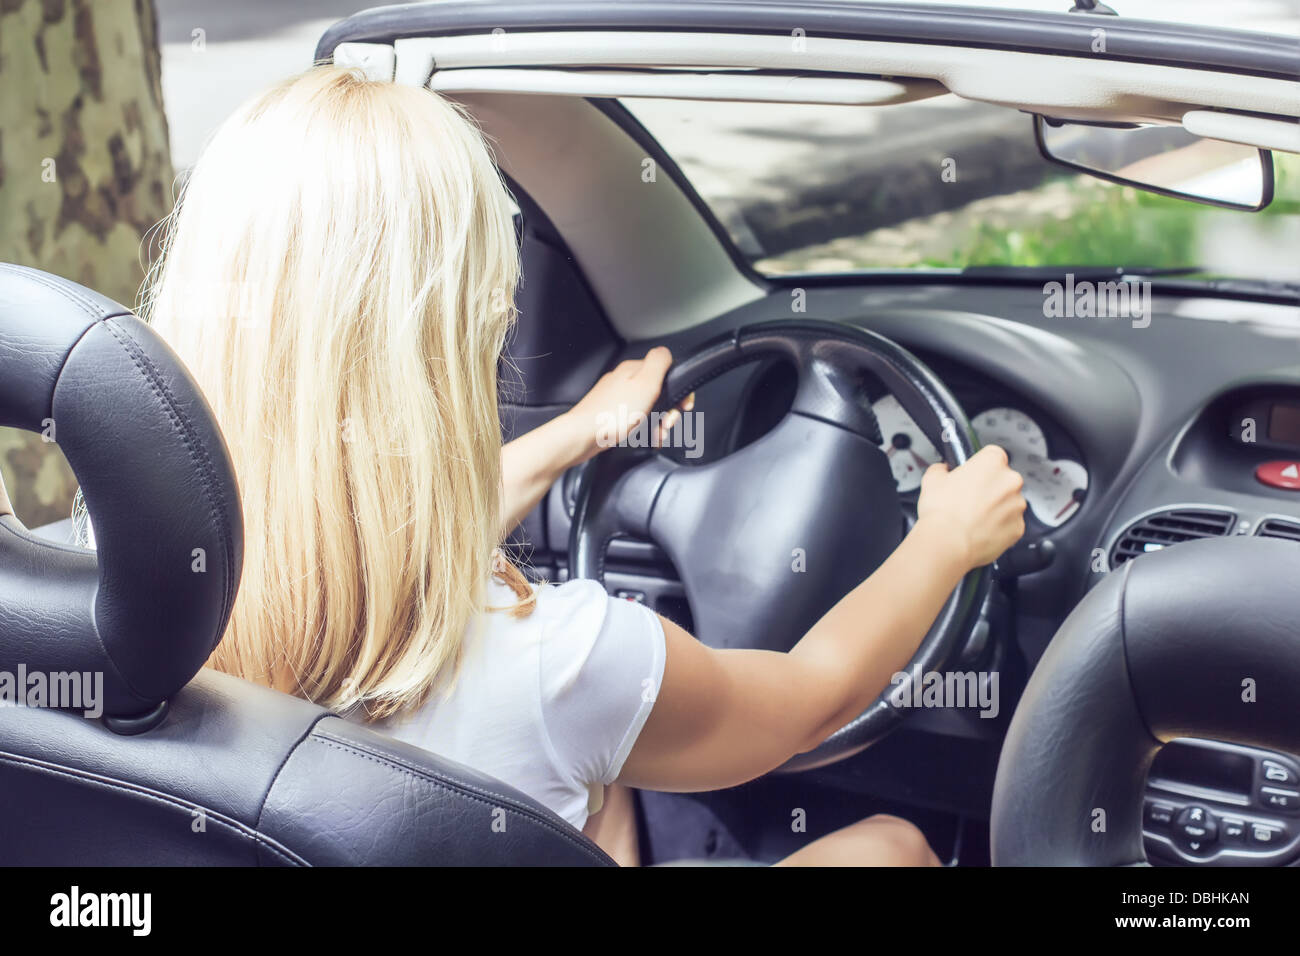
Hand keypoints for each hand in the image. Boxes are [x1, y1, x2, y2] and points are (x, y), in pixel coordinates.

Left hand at [560, 346, 693, 464]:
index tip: (681, 406)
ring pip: (648, 408)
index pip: (666, 373)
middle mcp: (624, 381)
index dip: (678, 391)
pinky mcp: (611, 414)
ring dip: (657, 423)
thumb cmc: (612, 414)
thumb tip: (666, 351)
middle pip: (658, 393)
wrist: (583, 436)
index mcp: (633, 370)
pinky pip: (635, 420)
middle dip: (668, 411)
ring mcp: (617, 397)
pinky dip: (644, 430)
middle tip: (666, 424)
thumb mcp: (645, 383)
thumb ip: (659, 362)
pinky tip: (645, 438)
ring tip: (656, 435)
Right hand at [915, 444, 1025, 569]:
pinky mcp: (1018, 528)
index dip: (980, 466)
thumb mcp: (932, 479)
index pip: (993, 455)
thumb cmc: (942, 512)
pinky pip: (1010, 524)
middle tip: (969, 498)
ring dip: (996, 507)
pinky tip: (981, 529)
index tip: (972, 475)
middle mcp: (1010, 481)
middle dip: (990, 488)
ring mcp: (1017, 505)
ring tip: (973, 517)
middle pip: (1003, 479)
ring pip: (1008, 502)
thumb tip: (943, 470)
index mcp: (992, 462)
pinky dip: (999, 527)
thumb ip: (941, 469)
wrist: (947, 543)